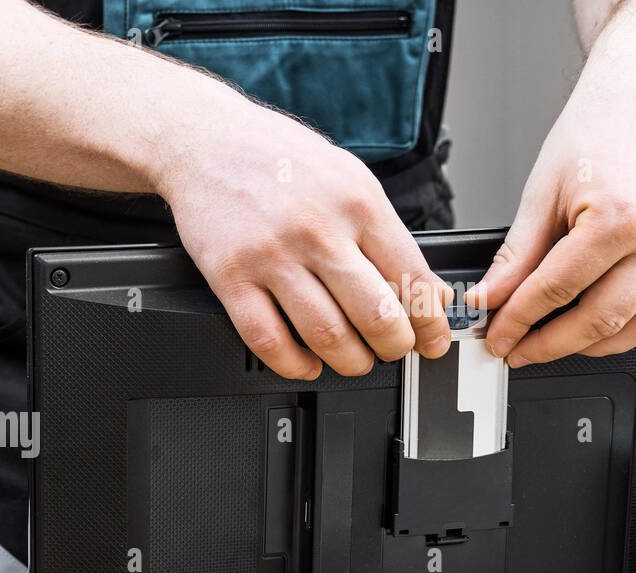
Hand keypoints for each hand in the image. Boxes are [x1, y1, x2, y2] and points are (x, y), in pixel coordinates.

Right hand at [154, 90, 453, 379]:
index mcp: (357, 203)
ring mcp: (271, 256)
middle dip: (394, 346)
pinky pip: (267, 339)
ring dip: (348, 361)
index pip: (411, 277)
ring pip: (325, 334)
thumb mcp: (349, 178)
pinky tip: (305, 362)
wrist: (206, 142)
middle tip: (393, 350)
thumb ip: (385, 232)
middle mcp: (318, 230)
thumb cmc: (278, 159)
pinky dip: (293, 363)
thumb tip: (424, 288)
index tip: (432, 338)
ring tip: (354, 359)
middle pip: (375, 315)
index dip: (429, 321)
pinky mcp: (230, 277)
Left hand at [470, 14, 635, 364]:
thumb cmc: (599, 129)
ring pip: (634, 325)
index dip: (518, 322)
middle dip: (550, 344)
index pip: (555, 291)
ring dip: (587, 343)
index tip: (496, 338)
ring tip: (545, 342)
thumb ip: (518, 254)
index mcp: (618, 219)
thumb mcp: (544, 191)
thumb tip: (490, 299)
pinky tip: (589, 324)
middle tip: (515, 351)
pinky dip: (621, 326)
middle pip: (600, 319)